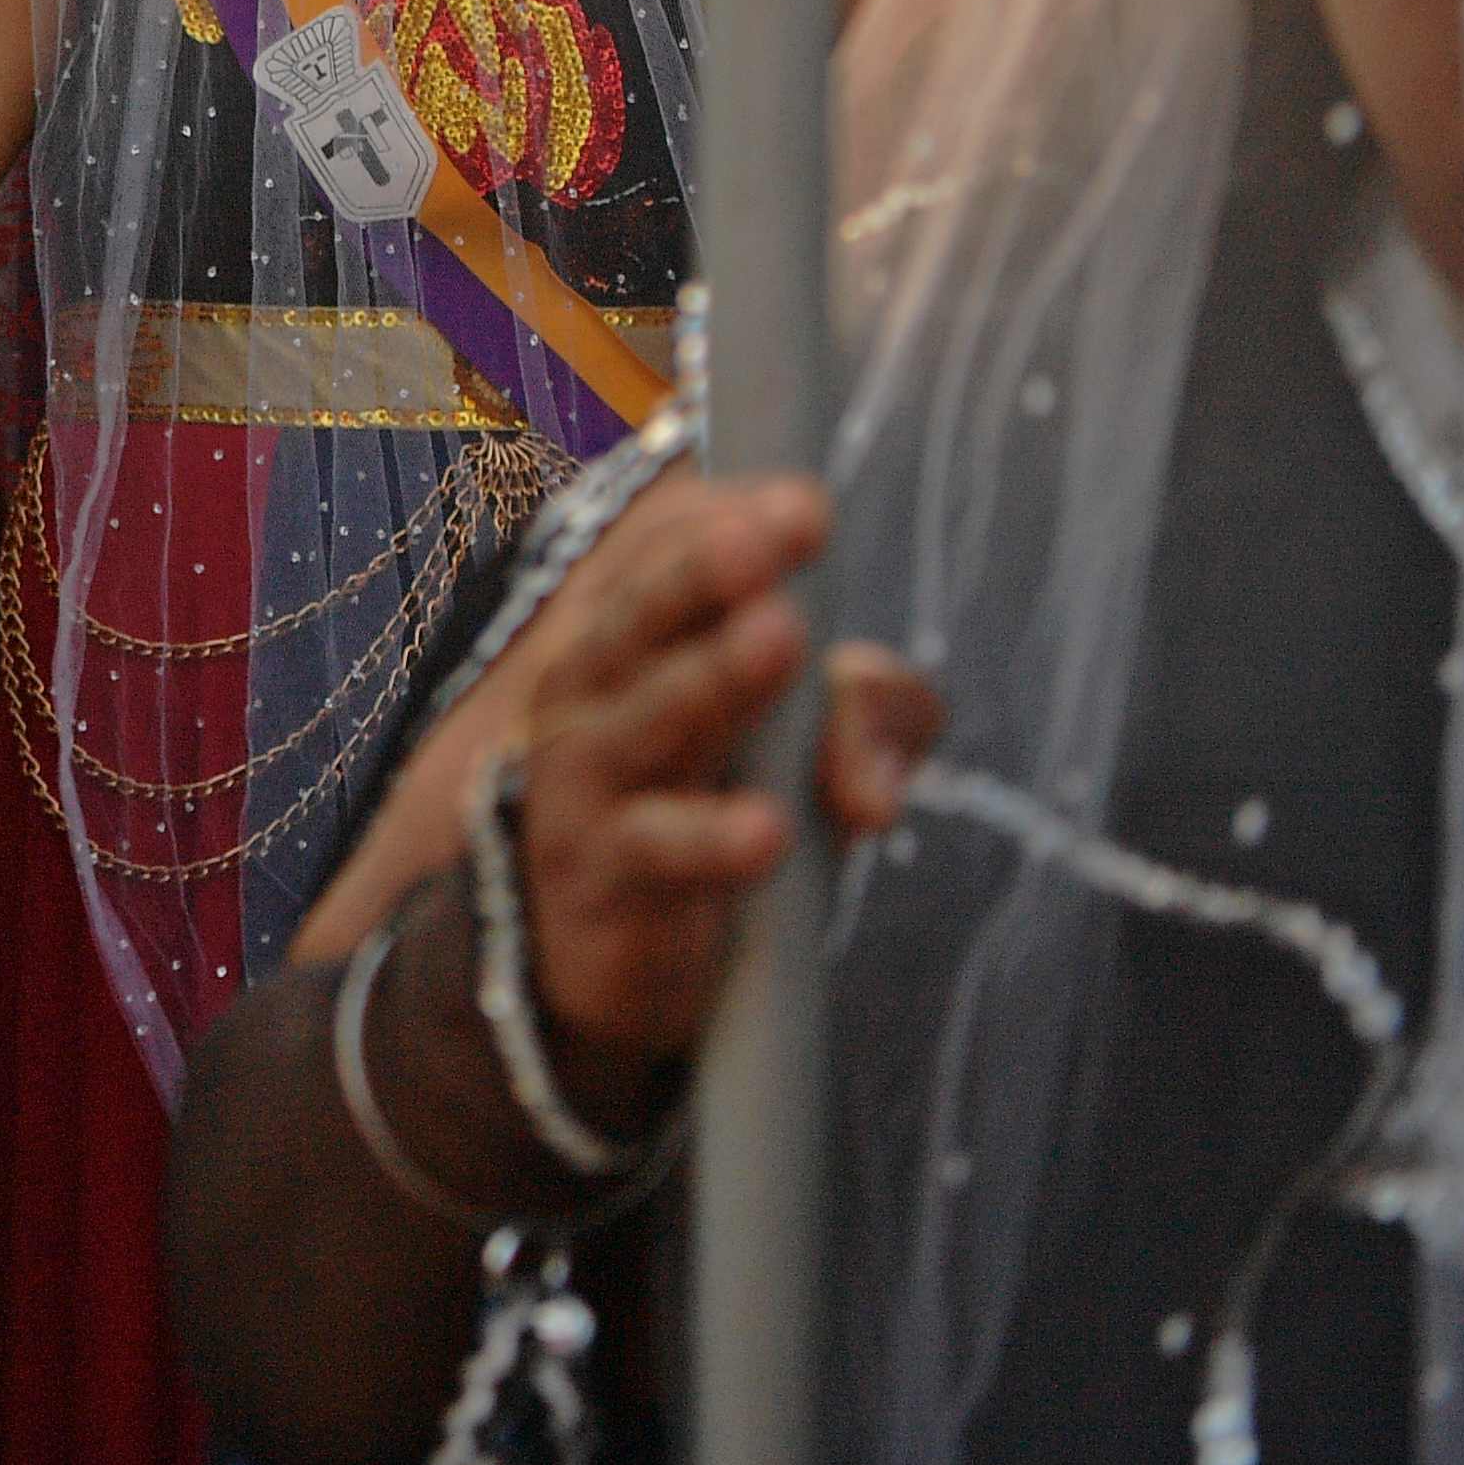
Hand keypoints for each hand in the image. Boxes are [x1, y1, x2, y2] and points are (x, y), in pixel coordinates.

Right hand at [500, 473, 938, 1124]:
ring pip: (640, 719)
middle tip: (770, 537)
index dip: (726, 522)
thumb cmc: (703, 814)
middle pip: (637, 619)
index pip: (664, 558)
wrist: (599, 960)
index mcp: (636, 638)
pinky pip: (651, 849)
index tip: (803, 504)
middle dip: (704, 571)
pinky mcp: (595, 875)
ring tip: (778, 637)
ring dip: (709, 677)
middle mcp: (594, 692)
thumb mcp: (803, 754)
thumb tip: (880, 779)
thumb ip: (865, 722)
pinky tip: (767, 827)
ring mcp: (583, 782)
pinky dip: (708, 837)